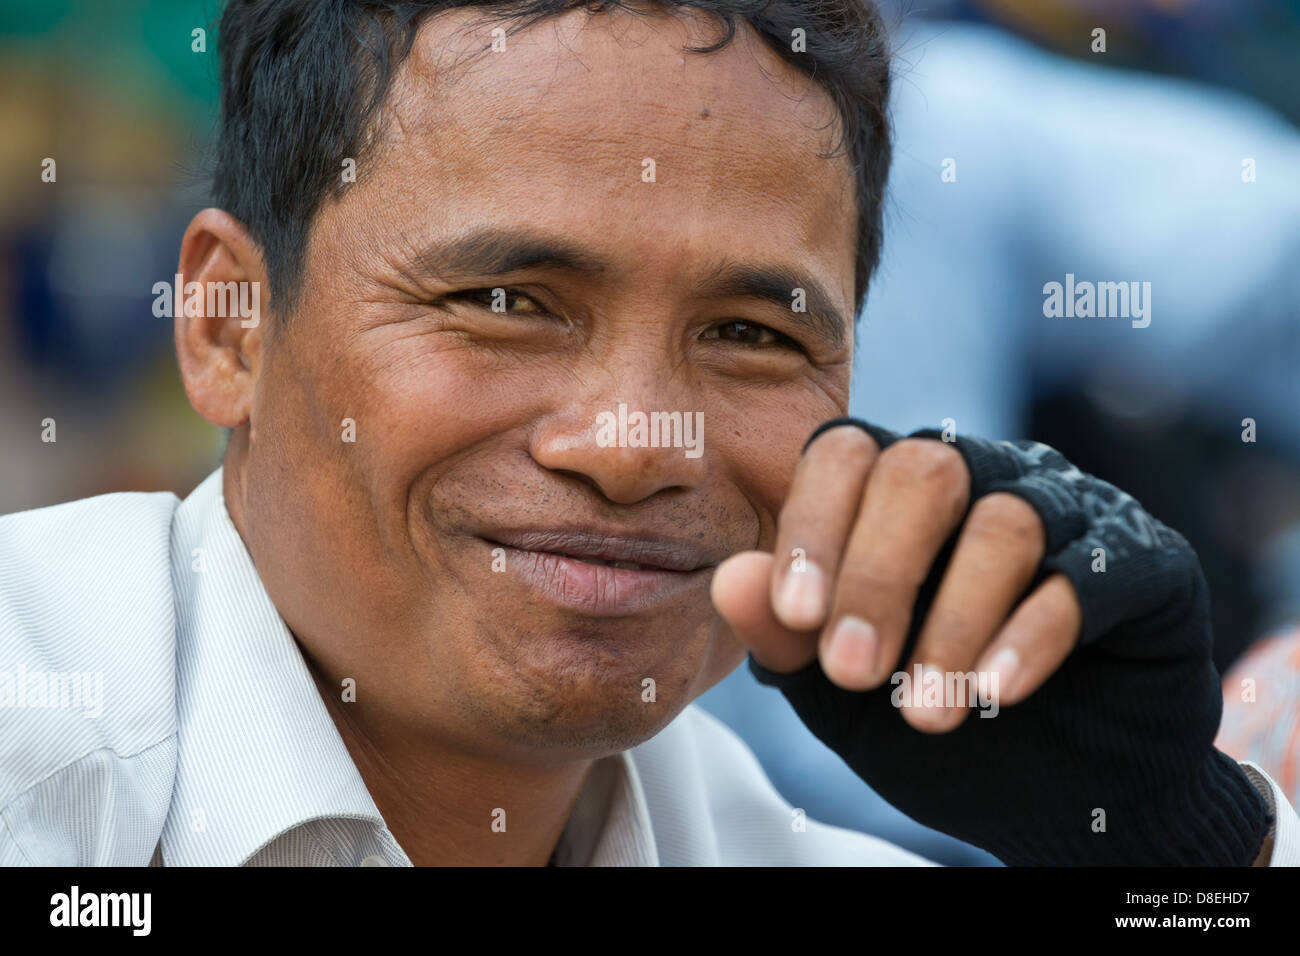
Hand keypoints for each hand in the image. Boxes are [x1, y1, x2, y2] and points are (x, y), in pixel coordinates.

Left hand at [711, 418, 1272, 864]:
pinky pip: (1090, 573)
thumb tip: (726, 578)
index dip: (813, 526)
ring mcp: (1070, 510)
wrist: (1052, 795)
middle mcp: (985, 475)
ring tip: (925, 712)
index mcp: (896, 490)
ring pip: (1006, 520)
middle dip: (877, 574)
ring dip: (954, 623)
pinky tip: (996, 692)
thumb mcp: (841, 696)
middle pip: (925, 468)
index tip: (796, 618)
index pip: (844, 453)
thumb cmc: (934, 721)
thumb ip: (786, 638)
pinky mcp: (1144, 561)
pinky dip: (1032, 635)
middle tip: (852, 671)